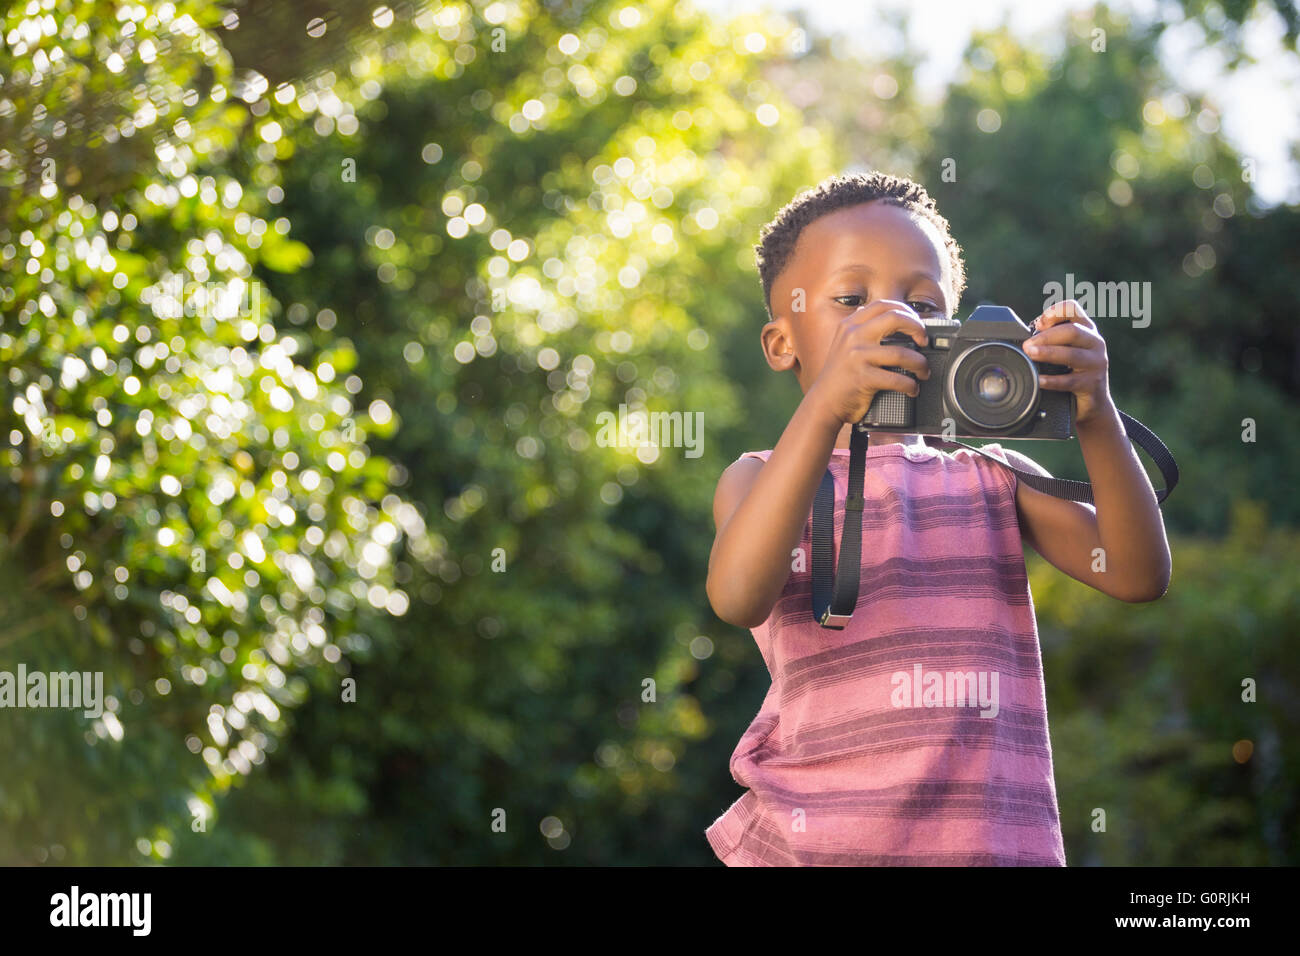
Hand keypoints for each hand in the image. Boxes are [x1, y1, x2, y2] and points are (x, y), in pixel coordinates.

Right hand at [807, 299, 932, 426]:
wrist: (824, 402)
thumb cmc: (840, 376)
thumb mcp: (844, 344)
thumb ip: (861, 329)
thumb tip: (885, 315)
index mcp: (849, 325)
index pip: (883, 305)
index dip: (906, 311)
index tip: (916, 325)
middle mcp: (852, 336)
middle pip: (895, 318)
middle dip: (918, 328)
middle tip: (924, 341)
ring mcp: (857, 356)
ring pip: (902, 352)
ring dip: (920, 363)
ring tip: (923, 371)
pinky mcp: (863, 378)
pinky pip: (897, 379)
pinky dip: (910, 385)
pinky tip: (912, 388)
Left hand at [1023, 299, 1113, 425]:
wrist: (1092, 402)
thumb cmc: (1073, 372)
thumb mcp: (1065, 350)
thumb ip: (1051, 339)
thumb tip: (1025, 336)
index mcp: (1086, 329)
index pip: (1073, 308)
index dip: (1054, 312)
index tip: (1039, 323)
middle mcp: (1095, 342)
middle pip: (1072, 331)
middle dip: (1046, 337)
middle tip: (1027, 346)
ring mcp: (1097, 363)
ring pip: (1072, 355)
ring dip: (1048, 353)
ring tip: (1030, 355)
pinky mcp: (1093, 383)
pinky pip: (1070, 381)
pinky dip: (1052, 380)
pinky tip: (1039, 380)